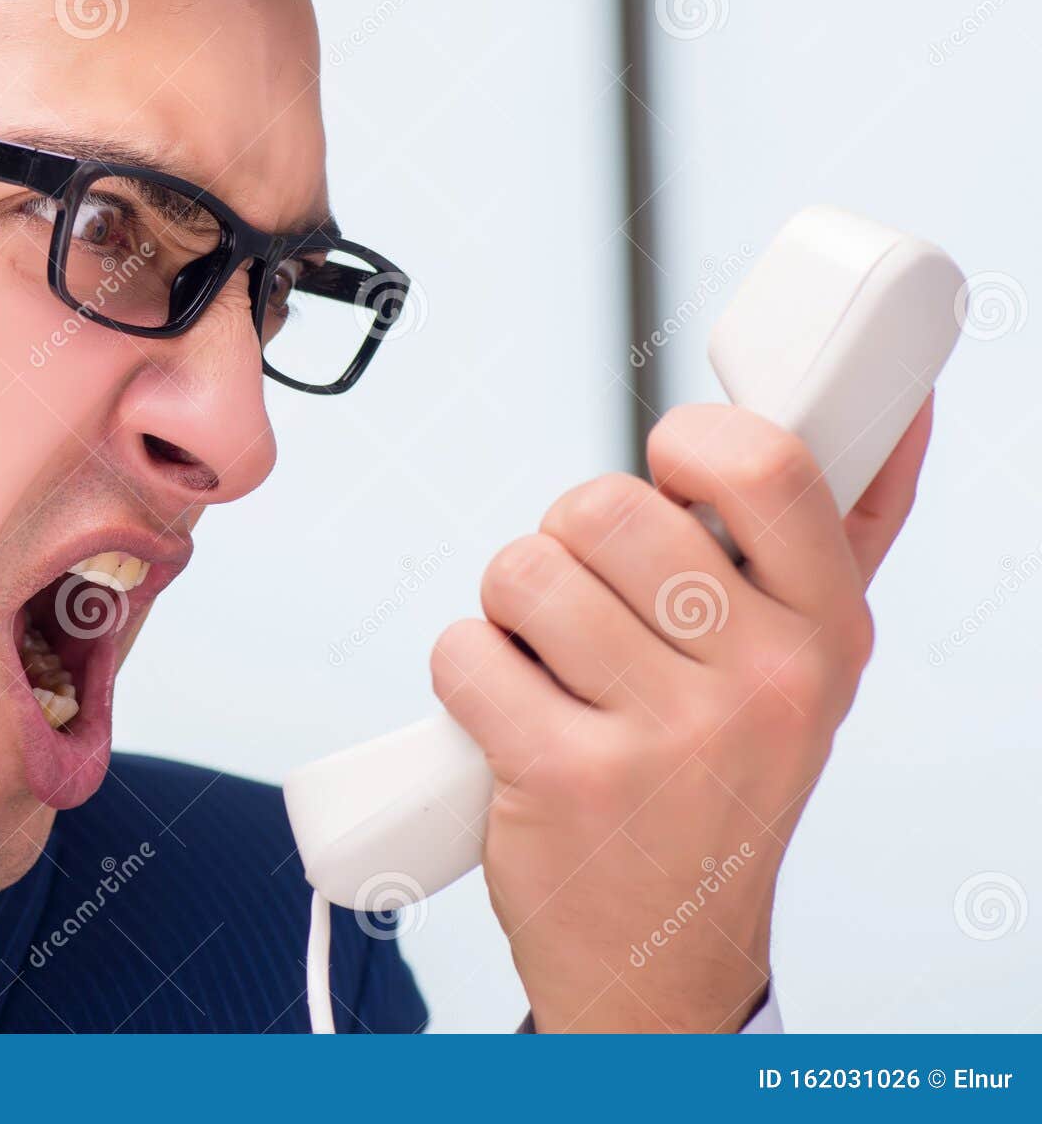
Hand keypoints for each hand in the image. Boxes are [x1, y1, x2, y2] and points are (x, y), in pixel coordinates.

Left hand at [431, 398, 933, 1031]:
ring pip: (523, 571)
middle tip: (585, 607)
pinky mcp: (567, 778)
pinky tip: (508, 715)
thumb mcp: (803, 667)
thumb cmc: (719, 782)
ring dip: (507, 608)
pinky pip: (465, 650)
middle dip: (565, 542)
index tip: (668, 470)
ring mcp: (666, 736)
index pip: (769, 463)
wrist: (664, 958)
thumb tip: (898, 405)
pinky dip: (464, 671)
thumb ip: (833, 539)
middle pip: (603, 507)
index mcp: (828, 632)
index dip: (691, 442)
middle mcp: (763, 681)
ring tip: (546, 664)